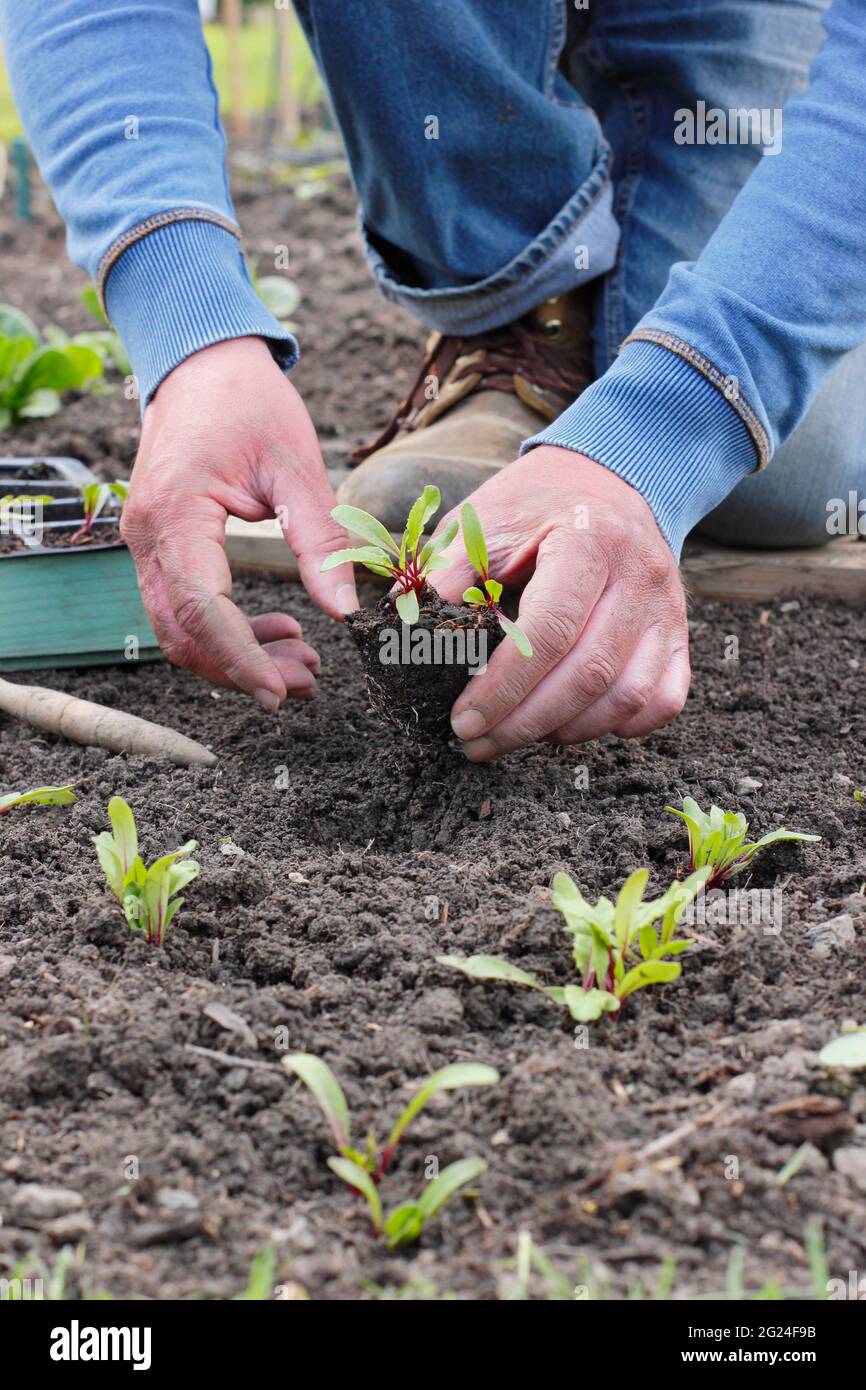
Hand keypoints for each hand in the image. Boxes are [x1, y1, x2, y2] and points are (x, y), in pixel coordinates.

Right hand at [122, 338, 357, 708]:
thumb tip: (346, 612)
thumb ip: (321, 541)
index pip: (201, 608)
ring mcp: (145, 543)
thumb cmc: (249, 402)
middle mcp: (147, 536)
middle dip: (241, 668)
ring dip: (234, 656)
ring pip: (177, 629)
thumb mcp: (298, 466)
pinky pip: (182, 606)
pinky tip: (276, 630)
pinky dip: (225, 632)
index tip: (278, 691)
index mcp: (176, 513)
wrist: (202, 361)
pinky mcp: (159, 545)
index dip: (240, 657)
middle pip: (181, 632)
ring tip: (301, 663)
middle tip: (306, 682)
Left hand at [431, 447, 689, 758]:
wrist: (608, 477)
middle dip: (526, 722)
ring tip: (518, 735)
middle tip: (478, 745)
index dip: (503, 687)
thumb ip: (446, 576)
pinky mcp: (678, 632)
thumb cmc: (534, 505)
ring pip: (629, 695)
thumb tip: (407, 637)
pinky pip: (664, 699)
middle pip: (589, 674)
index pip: (549, 632)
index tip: (462, 721)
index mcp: (588, 540)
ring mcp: (667, 607)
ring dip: (569, 730)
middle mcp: (639, 575)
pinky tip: (575, 725)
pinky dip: (623, 726)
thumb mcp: (483, 523)